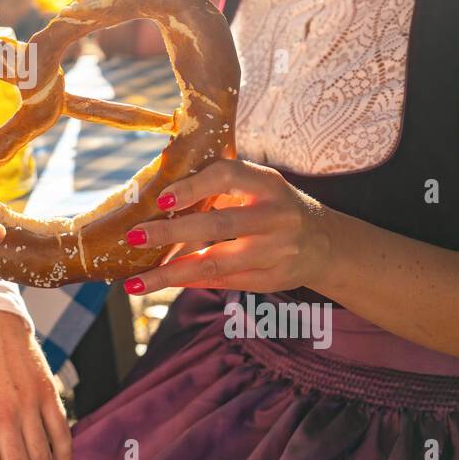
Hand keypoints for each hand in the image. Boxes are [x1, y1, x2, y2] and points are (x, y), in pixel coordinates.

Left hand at [122, 158, 333, 295]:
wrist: (325, 243)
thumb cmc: (274, 206)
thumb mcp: (258, 184)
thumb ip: (220, 184)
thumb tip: (158, 194)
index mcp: (268, 184)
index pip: (227, 176)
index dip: (193, 186)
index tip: (162, 199)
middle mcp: (275, 216)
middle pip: (218, 224)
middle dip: (170, 233)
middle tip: (133, 236)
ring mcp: (276, 252)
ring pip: (215, 264)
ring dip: (170, 273)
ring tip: (135, 282)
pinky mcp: (271, 279)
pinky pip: (222, 282)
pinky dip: (189, 283)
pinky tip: (162, 283)